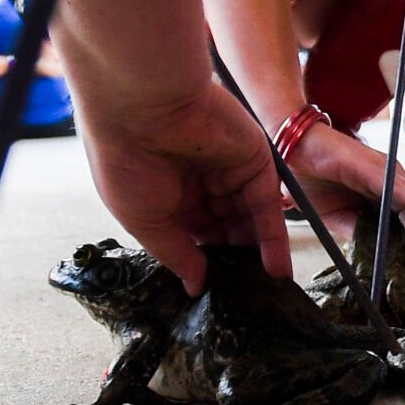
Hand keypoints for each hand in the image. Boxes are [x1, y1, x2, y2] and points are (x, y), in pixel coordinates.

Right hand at [78, 83, 291, 296]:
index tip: (219, 294)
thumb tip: (196, 285)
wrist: (143, 107)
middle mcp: (203, 182)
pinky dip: (275, 239)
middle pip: (228, 228)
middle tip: (251, 298)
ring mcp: (231, 170)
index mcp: (171, 194)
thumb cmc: (126, 161)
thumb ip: (176, 253)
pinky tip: (278, 271)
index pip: (197, 235)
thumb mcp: (146, 220)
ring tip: (269, 294)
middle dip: (238, 260)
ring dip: (260, 256)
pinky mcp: (256, 161)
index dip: (207, 263)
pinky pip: (268, 207)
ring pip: (250, 220)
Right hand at [291, 122, 404, 258]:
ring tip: (398, 249)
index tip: (398, 262)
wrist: (293, 150)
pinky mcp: (374, 167)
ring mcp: (387, 172)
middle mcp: (393, 182)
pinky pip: (401, 189)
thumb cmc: (313, 178)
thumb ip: (357, 231)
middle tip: (396, 258)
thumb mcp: (337, 217)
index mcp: (385, 195)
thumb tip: (377, 255)